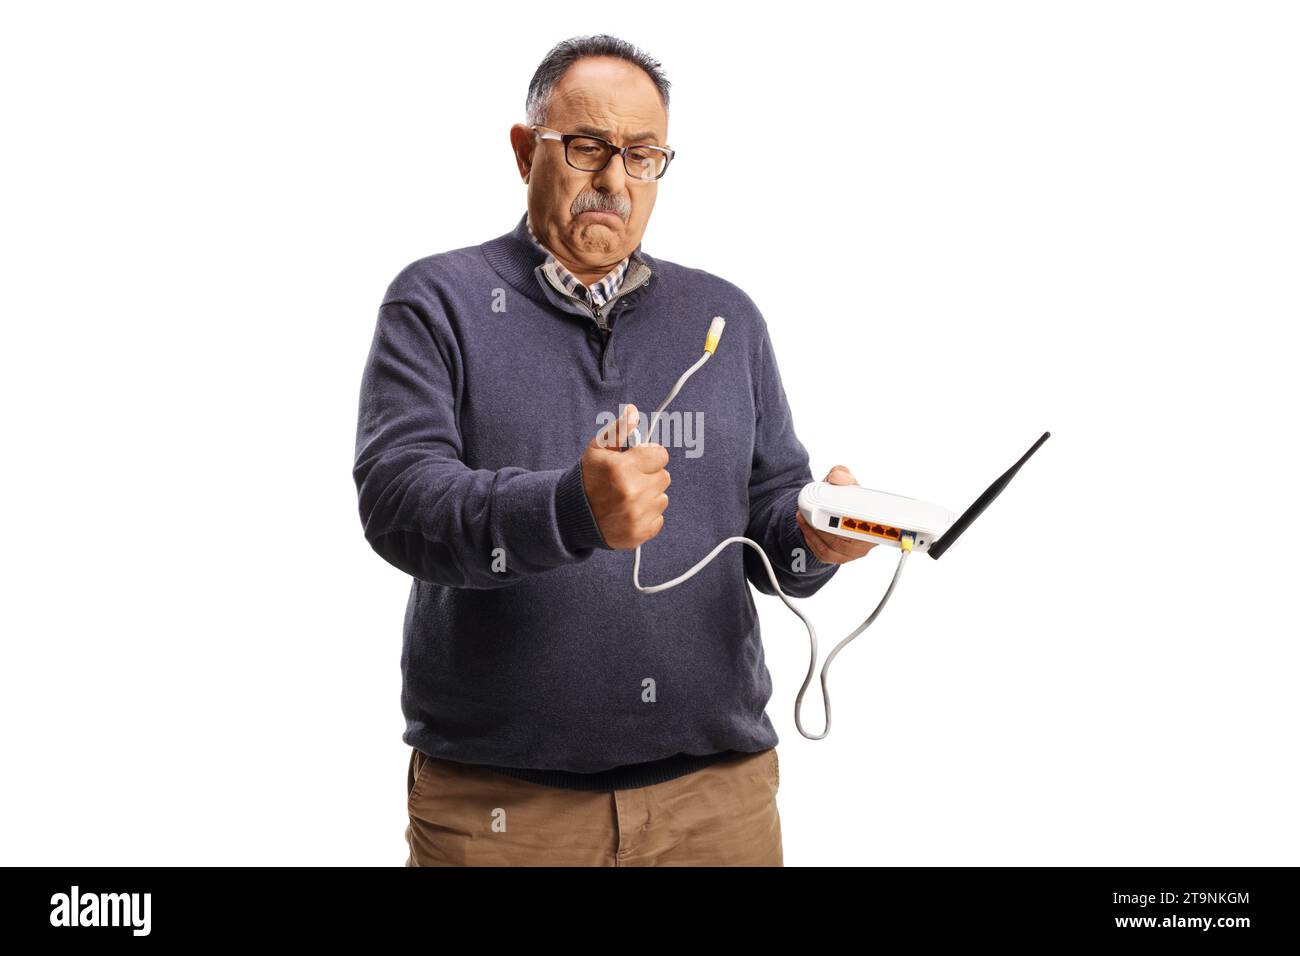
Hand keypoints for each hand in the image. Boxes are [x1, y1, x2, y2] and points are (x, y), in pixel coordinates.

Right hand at [581, 403, 670, 548]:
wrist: (571, 515)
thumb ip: (618, 430)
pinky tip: (628, 512)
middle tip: (630, 479)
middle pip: (664, 477)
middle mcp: (632, 492)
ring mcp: (636, 515)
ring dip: (649, 496)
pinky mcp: (639, 533)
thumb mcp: (597, 449)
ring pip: (662, 498)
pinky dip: (647, 516)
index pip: (661, 455)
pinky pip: (658, 519)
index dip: (649, 455)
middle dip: (649, 476)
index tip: (638, 460)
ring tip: (628, 497)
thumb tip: (634, 412)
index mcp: (623, 468)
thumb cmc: (587, 478)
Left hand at [795, 464, 877, 564]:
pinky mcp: (837, 558)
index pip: (873, 530)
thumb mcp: (844, 482)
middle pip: (849, 541)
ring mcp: (852, 553)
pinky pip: (823, 552)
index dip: (858, 524)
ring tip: (803, 516)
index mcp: (877, 524)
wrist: (830, 510)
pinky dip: (812, 539)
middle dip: (828, 527)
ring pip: (833, 547)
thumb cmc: (844, 498)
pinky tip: (804, 527)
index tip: (842, 516)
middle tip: (813, 512)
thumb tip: (837, 478)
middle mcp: (866, 542)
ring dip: (815, 532)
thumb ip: (841, 474)